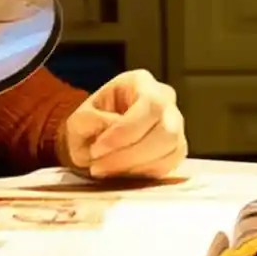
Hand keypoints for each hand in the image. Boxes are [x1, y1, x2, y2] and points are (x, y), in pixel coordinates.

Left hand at [59, 69, 185, 178]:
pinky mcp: (176, 149)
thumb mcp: (80, 118)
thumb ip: (92, 120)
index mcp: (140, 82)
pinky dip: (142, 173)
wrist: (93, 139)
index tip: (97, 149)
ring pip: (171, 150)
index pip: (149, 106)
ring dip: (135, 167)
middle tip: (100, 166)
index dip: (125, 133)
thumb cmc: (89, 124)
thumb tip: (112, 129)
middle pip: (166, 131)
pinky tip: (120, 173)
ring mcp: (175, 124)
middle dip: (130, 155)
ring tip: (105, 170)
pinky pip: (168, 166)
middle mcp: (165, 100)